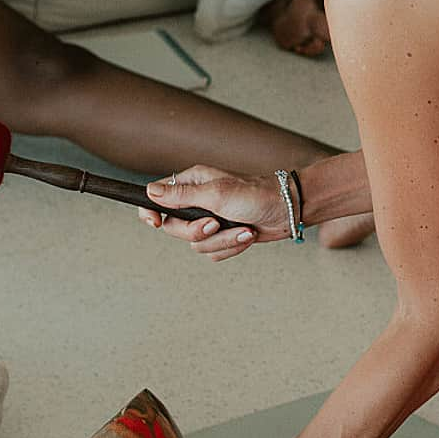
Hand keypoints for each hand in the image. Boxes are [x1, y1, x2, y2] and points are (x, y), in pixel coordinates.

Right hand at [140, 165, 290, 261]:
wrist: (288, 210)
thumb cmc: (256, 194)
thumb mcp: (215, 194)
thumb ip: (181, 196)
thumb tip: (150, 191)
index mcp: (192, 184)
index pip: (157, 199)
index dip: (151, 213)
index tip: (156, 223)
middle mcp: (198, 202)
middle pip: (175, 229)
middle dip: (197, 231)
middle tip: (215, 223)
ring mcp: (211, 220)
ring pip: (196, 244)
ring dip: (223, 239)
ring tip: (242, 227)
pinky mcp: (223, 236)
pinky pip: (214, 252)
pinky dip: (232, 246)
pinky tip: (246, 233)